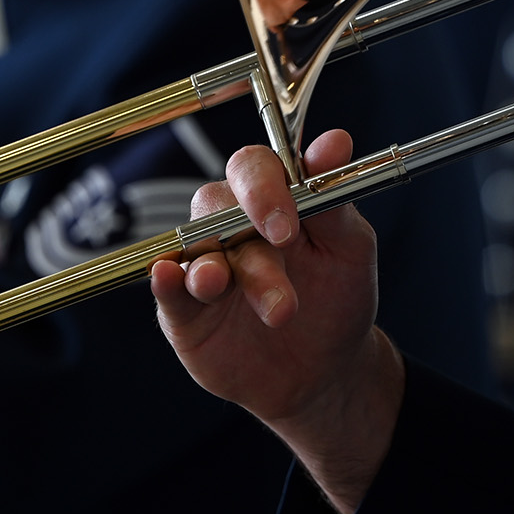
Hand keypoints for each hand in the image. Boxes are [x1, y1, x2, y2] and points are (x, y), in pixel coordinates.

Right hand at [149, 128, 403, 513]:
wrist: (324, 372)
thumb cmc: (338, 298)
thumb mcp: (349, 248)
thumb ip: (333, 197)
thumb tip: (335, 141)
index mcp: (272, 200)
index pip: (253, 169)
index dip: (263, 189)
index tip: (286, 227)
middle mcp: (231, 225)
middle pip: (217, 208)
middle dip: (248, 246)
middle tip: (279, 286)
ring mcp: (204, 264)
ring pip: (193, 249)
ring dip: (210, 269)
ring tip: (220, 286)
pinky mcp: (182, 311)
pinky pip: (165, 288)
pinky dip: (164, 281)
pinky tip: (169, 277)